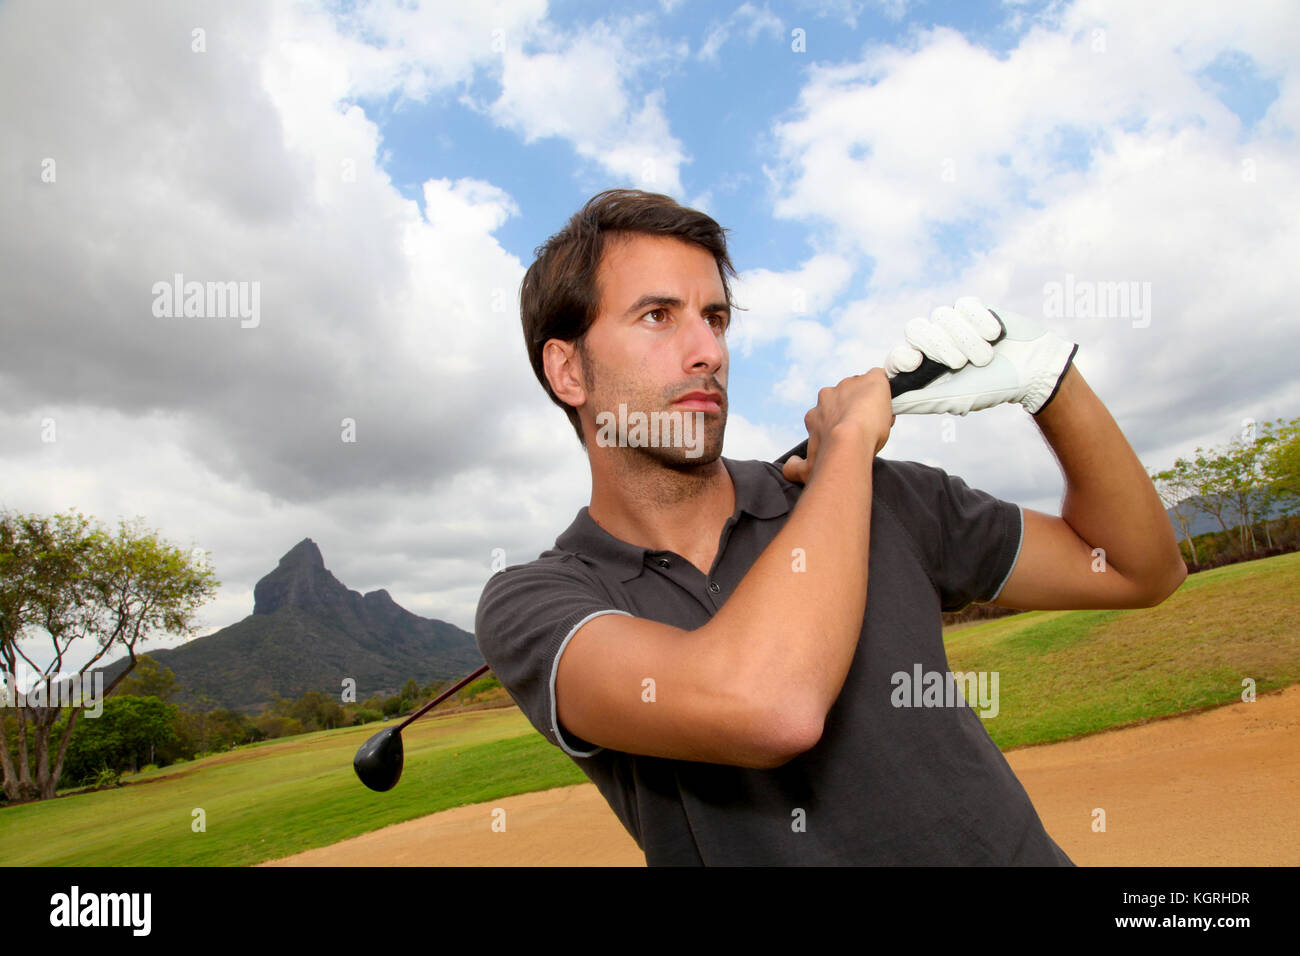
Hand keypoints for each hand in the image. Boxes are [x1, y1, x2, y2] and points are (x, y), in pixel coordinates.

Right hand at [782, 368, 893, 484]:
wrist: (848, 443)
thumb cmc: (829, 459)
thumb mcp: (805, 468)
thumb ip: (796, 467)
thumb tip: (792, 464)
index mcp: (814, 414)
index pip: (827, 413)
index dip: (838, 424)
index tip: (846, 436)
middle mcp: (827, 397)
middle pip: (842, 398)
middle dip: (851, 408)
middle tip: (864, 426)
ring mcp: (849, 386)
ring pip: (859, 389)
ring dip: (867, 400)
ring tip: (878, 418)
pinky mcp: (872, 380)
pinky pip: (878, 376)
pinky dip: (883, 384)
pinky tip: (888, 397)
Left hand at [884, 297, 1078, 415]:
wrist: (1030, 370)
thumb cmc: (990, 388)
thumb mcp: (955, 399)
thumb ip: (921, 399)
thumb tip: (890, 403)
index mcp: (923, 366)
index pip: (898, 356)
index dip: (902, 356)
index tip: (916, 362)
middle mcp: (932, 342)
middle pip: (915, 329)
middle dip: (938, 345)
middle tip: (960, 363)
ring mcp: (950, 323)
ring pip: (941, 316)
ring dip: (965, 338)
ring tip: (985, 356)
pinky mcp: (970, 308)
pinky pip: (964, 305)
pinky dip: (979, 321)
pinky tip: (995, 335)